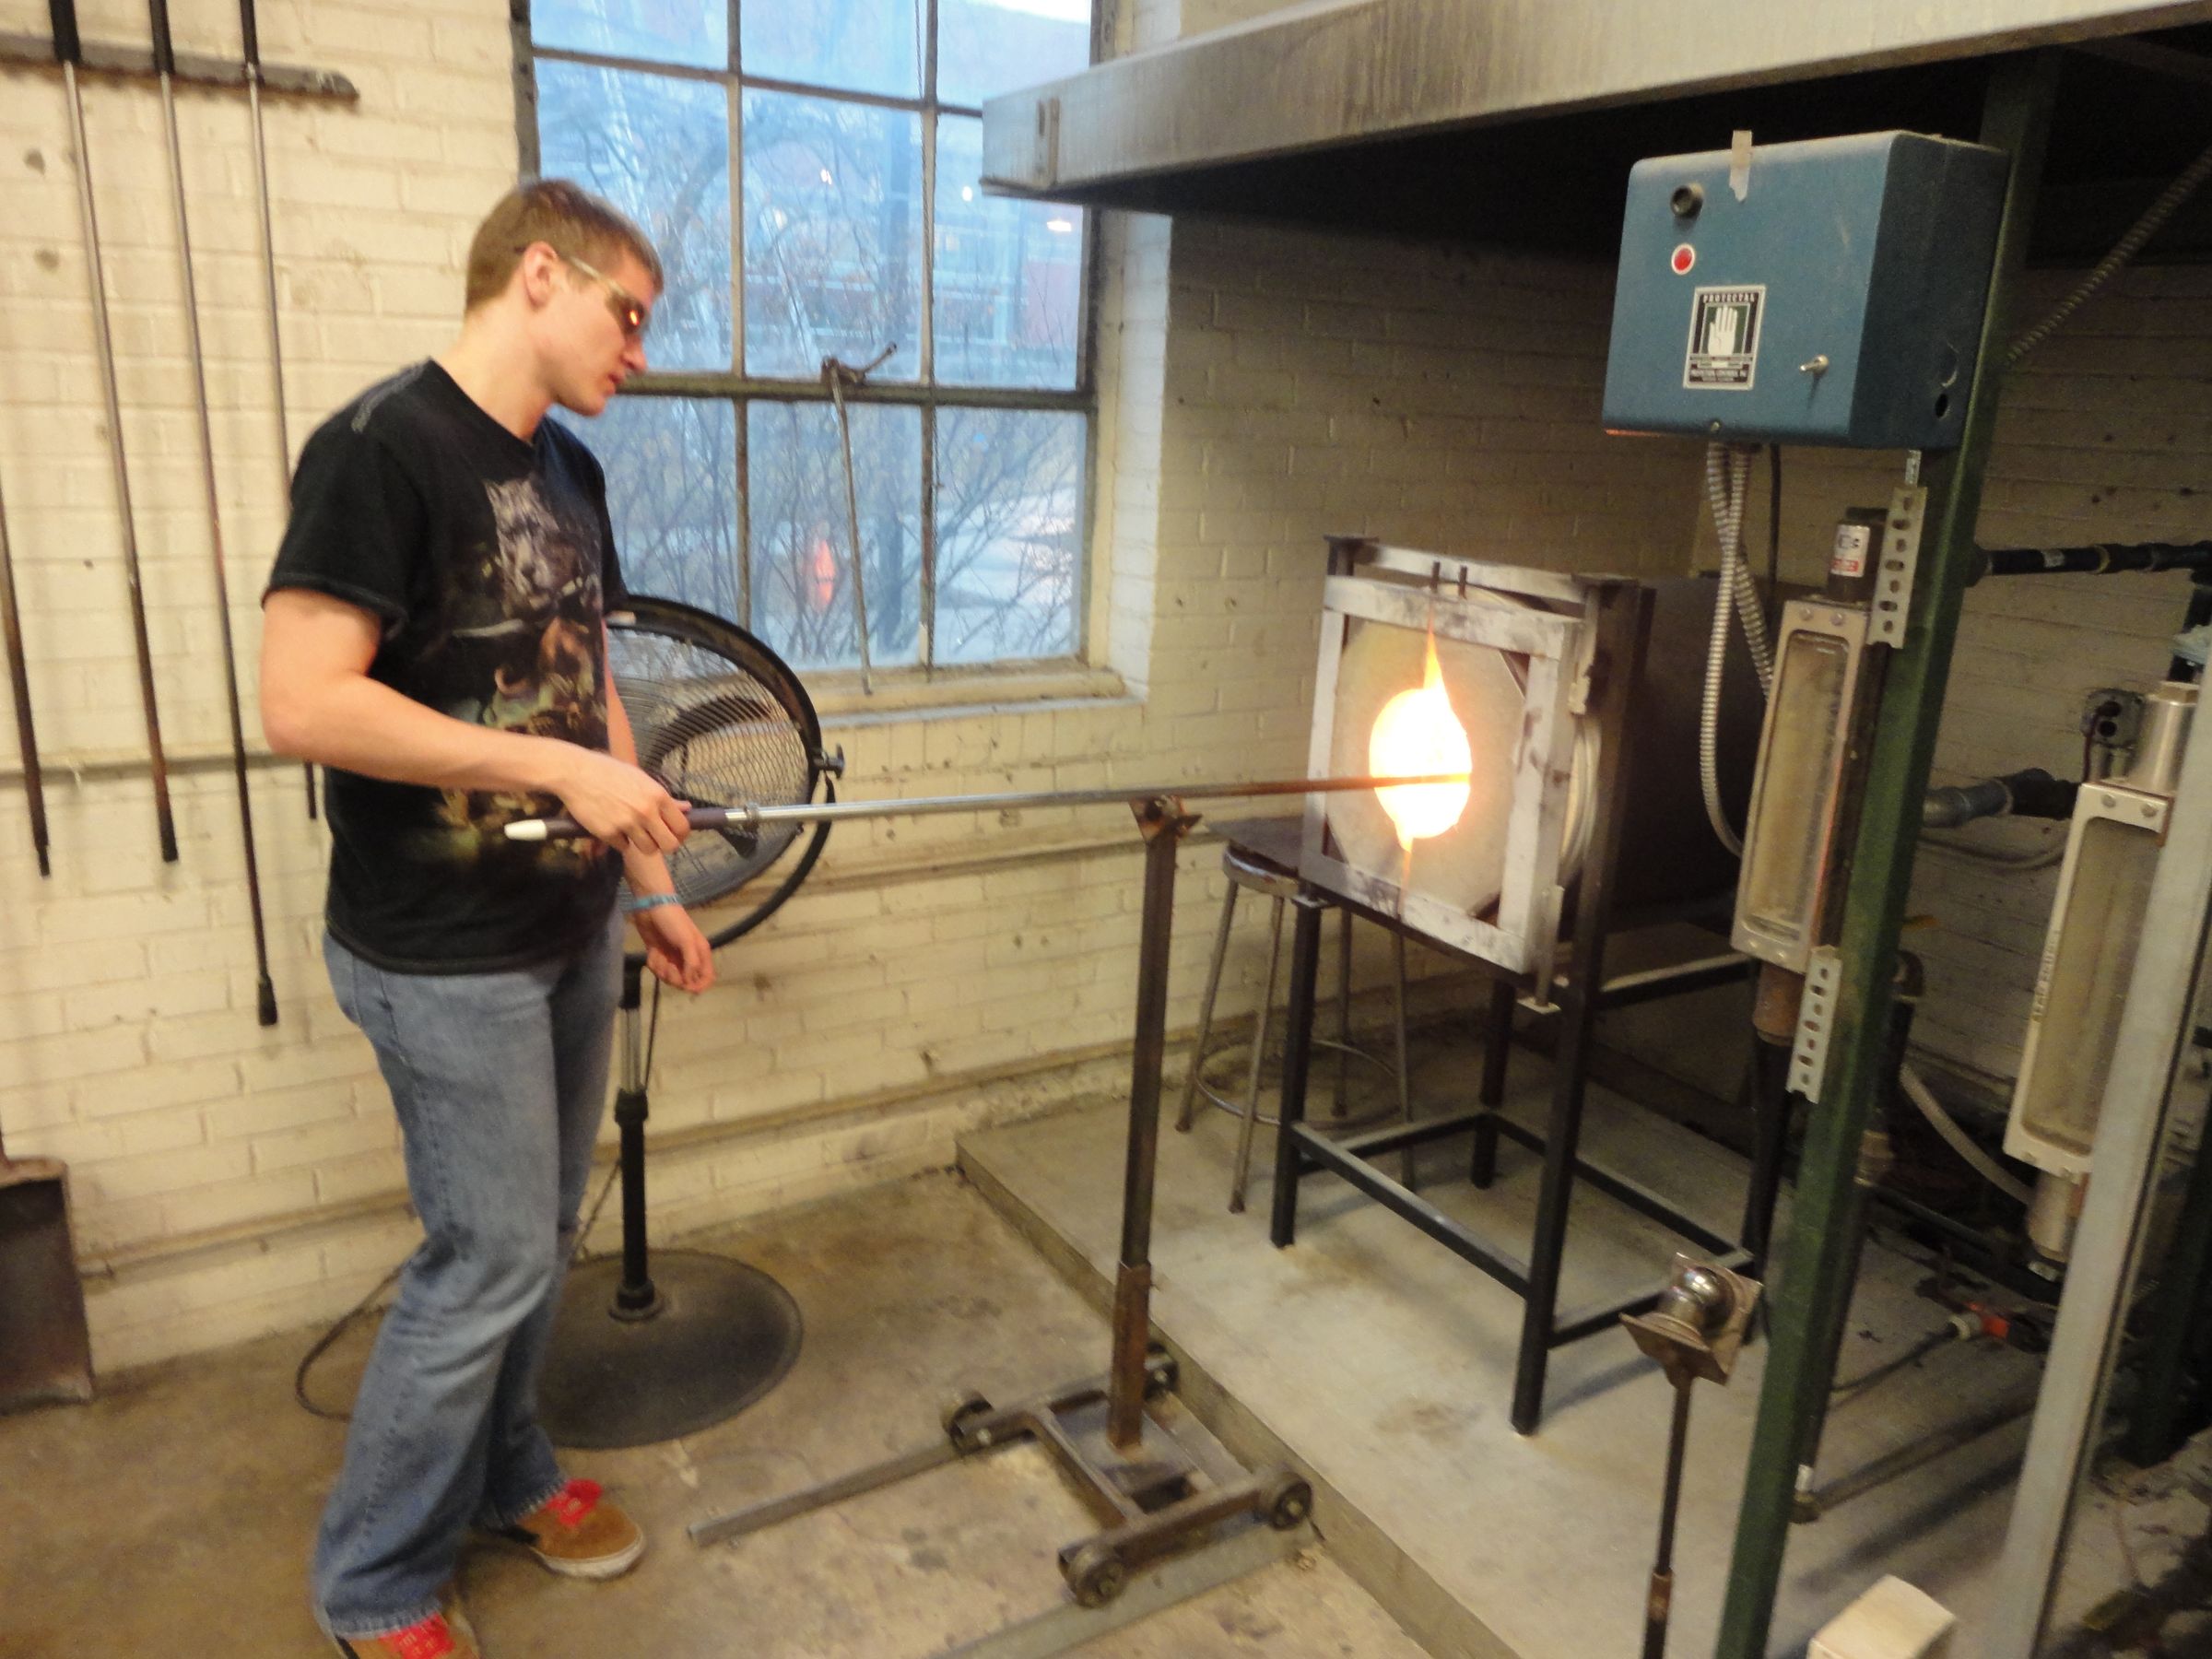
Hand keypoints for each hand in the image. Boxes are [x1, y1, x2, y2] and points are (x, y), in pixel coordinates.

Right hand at [552, 747, 691, 856]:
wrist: (576, 773)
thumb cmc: (609, 772)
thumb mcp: (641, 779)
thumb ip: (664, 797)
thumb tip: (687, 808)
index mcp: (658, 795)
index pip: (682, 826)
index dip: (680, 834)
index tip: (673, 835)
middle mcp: (646, 811)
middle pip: (669, 845)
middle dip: (664, 845)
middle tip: (655, 840)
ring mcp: (627, 824)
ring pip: (648, 850)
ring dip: (642, 844)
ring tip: (632, 832)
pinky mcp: (608, 833)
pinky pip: (623, 847)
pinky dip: (620, 841)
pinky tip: (612, 826)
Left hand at [635, 902, 713, 992]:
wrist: (651, 907)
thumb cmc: (673, 921)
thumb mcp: (687, 941)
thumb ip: (692, 963)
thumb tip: (689, 982)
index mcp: (700, 954)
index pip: (707, 977)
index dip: (699, 986)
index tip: (687, 986)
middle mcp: (688, 958)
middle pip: (686, 981)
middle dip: (675, 978)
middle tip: (669, 966)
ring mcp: (672, 957)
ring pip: (669, 977)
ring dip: (662, 970)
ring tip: (659, 956)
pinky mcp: (658, 955)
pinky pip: (657, 969)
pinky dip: (653, 963)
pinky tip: (653, 952)